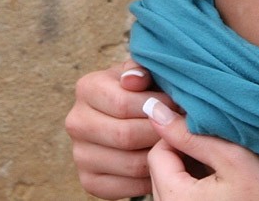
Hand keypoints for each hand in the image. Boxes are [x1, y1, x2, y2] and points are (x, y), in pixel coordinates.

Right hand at [65, 61, 173, 198]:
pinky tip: (162, 164)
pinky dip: (151, 179)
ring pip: (131, 164)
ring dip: (159, 158)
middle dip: (160, 134)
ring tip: (176, 146)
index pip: (123, 103)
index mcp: (86, 88)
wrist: (132, 119)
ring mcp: (80, 154)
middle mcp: (76, 121)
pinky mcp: (89, 181)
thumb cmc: (144, 92)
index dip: (157, 107)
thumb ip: (141, 70)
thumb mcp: (144, 74)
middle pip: (125, 136)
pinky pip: (127, 188)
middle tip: (181, 130)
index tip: (177, 106)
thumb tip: (135, 80)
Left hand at [144, 98, 258, 200]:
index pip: (158, 151)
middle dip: (187, 152)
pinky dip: (202, 184)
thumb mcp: (236, 159)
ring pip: (175, 180)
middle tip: (222, 147)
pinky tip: (226, 183)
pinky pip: (187, 195)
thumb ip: (192, 134)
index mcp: (174, 199)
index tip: (211, 130)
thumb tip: (153, 108)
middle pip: (163, 168)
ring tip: (226, 165)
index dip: (183, 134)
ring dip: (195, 168)